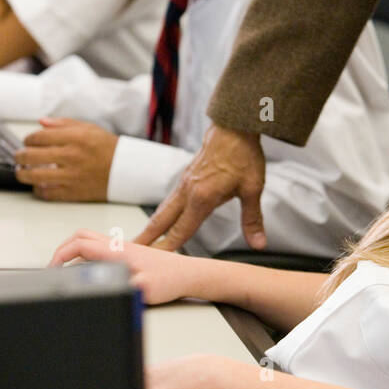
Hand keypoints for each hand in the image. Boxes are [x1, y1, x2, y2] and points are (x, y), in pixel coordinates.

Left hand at [15, 118, 116, 199]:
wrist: (127, 169)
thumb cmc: (107, 148)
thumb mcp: (88, 128)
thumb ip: (63, 123)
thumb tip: (41, 122)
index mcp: (76, 137)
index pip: (39, 137)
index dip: (28, 139)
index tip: (28, 141)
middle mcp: (72, 156)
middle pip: (32, 156)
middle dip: (20, 156)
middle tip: (20, 156)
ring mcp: (72, 175)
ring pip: (35, 176)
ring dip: (23, 174)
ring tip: (22, 172)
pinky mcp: (74, 192)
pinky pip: (47, 193)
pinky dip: (38, 189)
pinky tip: (38, 185)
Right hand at [49, 228, 198, 303]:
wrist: (189, 274)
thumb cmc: (171, 280)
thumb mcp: (145, 290)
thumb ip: (124, 288)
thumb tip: (103, 289)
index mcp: (118, 251)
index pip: (80, 244)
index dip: (60, 255)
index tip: (51, 269)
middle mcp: (119, 245)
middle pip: (81, 235)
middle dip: (62, 248)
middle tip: (53, 266)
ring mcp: (123, 247)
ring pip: (90, 239)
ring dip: (73, 249)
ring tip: (64, 267)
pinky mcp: (128, 253)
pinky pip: (99, 247)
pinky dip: (85, 254)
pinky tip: (87, 269)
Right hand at [134, 124, 266, 250]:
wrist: (234, 126)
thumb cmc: (242, 154)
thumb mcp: (252, 188)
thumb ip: (252, 218)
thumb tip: (259, 243)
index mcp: (201, 197)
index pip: (181, 230)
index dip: (167, 248)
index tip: (154, 263)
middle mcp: (187, 191)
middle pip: (162, 221)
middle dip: (147, 239)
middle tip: (130, 253)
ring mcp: (184, 183)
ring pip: (163, 210)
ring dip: (151, 226)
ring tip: (140, 240)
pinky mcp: (187, 177)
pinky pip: (170, 200)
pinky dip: (161, 214)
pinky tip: (162, 218)